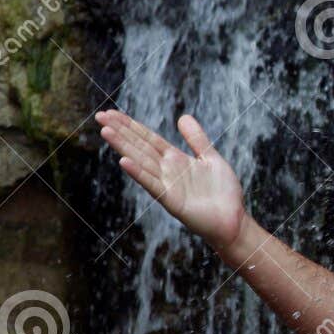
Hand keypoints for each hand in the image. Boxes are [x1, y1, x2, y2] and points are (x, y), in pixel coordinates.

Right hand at [96, 110, 245, 251]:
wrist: (233, 221)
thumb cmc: (223, 193)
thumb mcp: (211, 158)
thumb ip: (197, 139)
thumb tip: (183, 116)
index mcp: (176, 159)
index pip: (148, 138)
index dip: (131, 125)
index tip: (111, 113)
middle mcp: (167, 171)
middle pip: (140, 147)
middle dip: (121, 131)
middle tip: (100, 116)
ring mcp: (167, 185)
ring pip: (141, 162)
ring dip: (124, 147)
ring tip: (106, 131)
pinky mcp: (172, 201)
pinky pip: (153, 184)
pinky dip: (139, 173)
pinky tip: (124, 162)